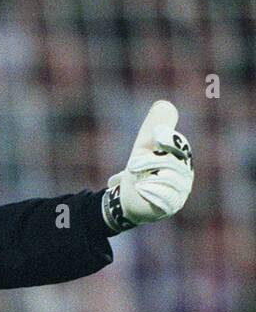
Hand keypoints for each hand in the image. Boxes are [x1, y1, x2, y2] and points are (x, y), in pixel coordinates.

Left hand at [102, 100, 193, 231]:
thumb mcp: (144, 148)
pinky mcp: (171, 206)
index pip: (179, 146)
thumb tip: (164, 105)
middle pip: (172, 162)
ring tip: (136, 181)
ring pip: (169, 179)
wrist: (125, 202)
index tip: (155, 135)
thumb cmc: (138, 173)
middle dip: (150, 162)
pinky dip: (151, 192)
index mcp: (180, 158)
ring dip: (148, 178)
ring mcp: (181, 192)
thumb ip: (153, 128)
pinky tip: (141, 191)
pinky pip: (165, 197)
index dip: (168, 140)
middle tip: (131, 165)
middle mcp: (185, 175)